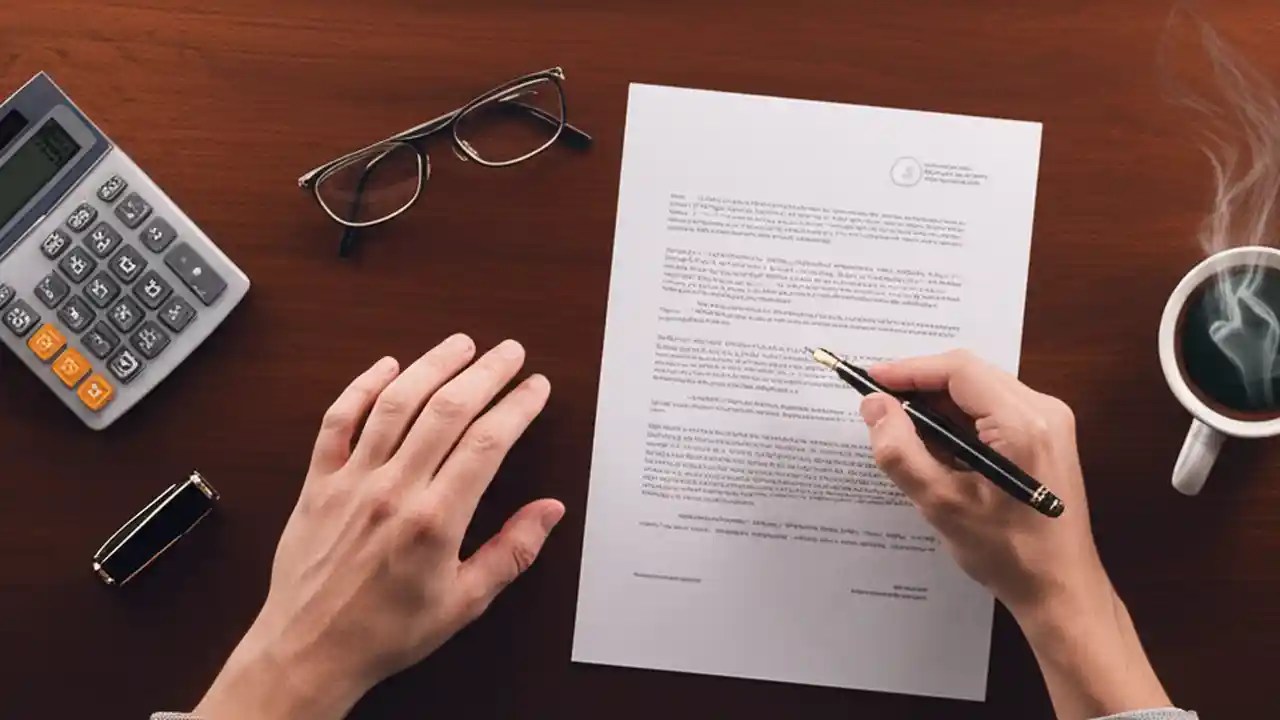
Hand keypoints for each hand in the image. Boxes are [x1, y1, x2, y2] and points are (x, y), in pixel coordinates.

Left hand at [194, 335, 564, 719]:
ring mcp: (352, 481)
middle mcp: (393, 490)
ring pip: (395, 403)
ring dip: (431, 365)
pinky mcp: (318, 482)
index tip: (535, 388)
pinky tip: (385, 367)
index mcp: (435, 520)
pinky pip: (338, 420)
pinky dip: (361, 387)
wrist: (309, 651)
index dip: (516, 407)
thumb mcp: (465, 602)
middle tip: (509, 352)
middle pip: (446, 410)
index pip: (486, 443)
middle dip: (485, 373)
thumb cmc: (386, 632)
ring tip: (460, 344)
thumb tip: (550, 511)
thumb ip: (511, 551)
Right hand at [860, 350, 1170, 718]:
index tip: (870, 380)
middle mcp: (1044, 410)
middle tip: (878, 405)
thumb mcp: (941, 504)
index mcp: (1023, 424)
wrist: (1061, 587)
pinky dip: (958, 415)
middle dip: (920, 383)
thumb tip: (874, 405)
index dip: (909, 369)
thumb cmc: (1006, 552)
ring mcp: (1050, 420)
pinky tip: (935, 440)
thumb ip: (901, 451)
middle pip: (970, 374)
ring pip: (980, 388)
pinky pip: (993, 406)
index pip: (958, 371)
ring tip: (900, 425)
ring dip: (938, 400)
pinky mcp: (1047, 434)